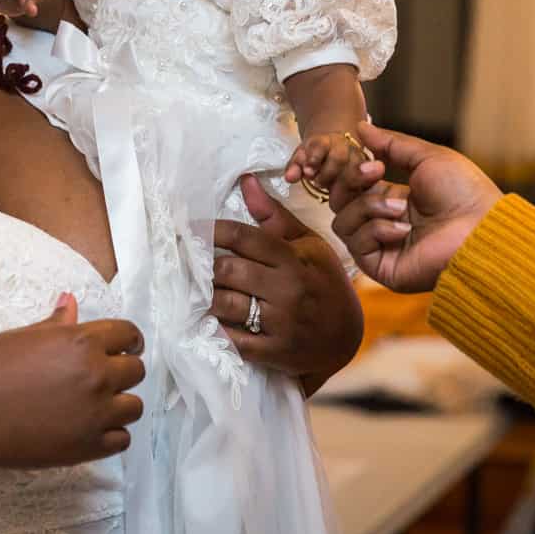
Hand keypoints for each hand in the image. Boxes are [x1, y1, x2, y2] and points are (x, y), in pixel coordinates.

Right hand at [0, 293, 144, 470]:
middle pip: (136, 370)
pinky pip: (122, 439)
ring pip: (134, 407)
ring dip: (120, 404)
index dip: (128, 339)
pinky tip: (90, 428)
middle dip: (123, 370)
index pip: (128, 334)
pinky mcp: (89, 446)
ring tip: (95, 404)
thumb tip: (70, 302)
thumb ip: (56, 324)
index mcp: (81, 342)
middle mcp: (96, 375)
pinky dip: (111, 434)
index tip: (125, 347)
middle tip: (102, 376)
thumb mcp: (23, 337)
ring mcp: (96, 413)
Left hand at [209, 179, 362, 378]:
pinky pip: (233, 340)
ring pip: (225, 304)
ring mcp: (281, 323)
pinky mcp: (274, 352)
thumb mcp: (308, 244)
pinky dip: (215, 329)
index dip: (210, 231)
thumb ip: (273, 216)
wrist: (347, 337)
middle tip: (187, 261)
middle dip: (202, 266)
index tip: (190, 230)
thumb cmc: (323, 282)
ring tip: (192, 288)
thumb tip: (245, 181)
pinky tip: (205, 318)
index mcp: (293, 259)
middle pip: (227, 270)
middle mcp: (287, 290)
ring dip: (204, 296)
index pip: (242, 237)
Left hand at [283, 130, 363, 192]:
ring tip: (331, 192)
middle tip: (318, 183)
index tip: (308, 172)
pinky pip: (367, 182)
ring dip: (342, 183)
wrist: (338, 148)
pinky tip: (349, 199)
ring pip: (355, 169)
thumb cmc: (317, 156)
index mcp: (326, 140)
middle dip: (327, 172)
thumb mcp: (303, 157)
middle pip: (339, 157)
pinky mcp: (371, 173)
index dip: (314, 159)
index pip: (320, 146)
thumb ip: (296, 166)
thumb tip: (289, 178)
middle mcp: (346, 147)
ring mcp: (360, 159)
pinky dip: (357, 191)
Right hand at [327, 121, 502, 292]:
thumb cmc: (464, 193)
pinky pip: (356, 243)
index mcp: (393, 199)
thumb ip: (391, 143)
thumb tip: (360, 127)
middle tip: (376, 172)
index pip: (352, 184)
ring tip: (401, 209)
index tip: (371, 162)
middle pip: (339, 200)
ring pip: (342, 220)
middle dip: (351, 182)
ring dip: (368, 207)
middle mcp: (383, 222)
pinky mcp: (381, 267)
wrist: (482, 228)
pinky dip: (376, 230)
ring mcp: (381, 245)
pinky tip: (403, 230)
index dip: (352, 170)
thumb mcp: (427, 157)